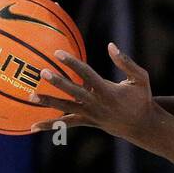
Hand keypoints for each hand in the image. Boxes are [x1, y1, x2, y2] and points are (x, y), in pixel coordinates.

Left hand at [28, 43, 159, 144]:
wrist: (142, 126)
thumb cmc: (142, 99)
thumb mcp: (140, 78)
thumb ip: (126, 62)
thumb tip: (111, 45)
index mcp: (107, 91)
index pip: (86, 74)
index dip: (72, 63)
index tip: (58, 53)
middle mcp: (96, 104)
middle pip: (73, 92)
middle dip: (58, 82)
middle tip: (42, 73)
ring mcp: (90, 114)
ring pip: (65, 108)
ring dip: (48, 103)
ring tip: (30, 97)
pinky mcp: (87, 122)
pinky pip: (65, 124)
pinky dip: (49, 125)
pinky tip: (32, 127)